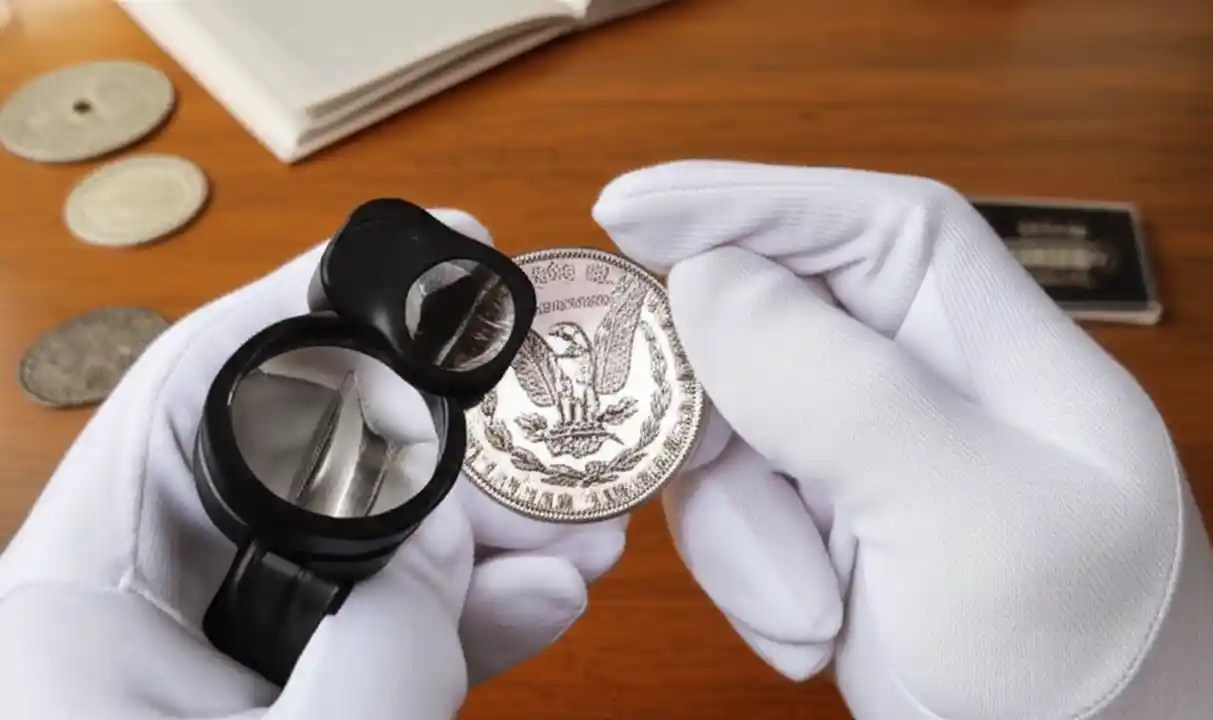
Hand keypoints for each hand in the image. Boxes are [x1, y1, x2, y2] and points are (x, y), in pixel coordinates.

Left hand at [0, 209, 625, 719]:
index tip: (427, 257)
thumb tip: (461, 529)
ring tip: (584, 515)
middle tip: (545, 403)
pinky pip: (383, 645)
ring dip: (481, 534)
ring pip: (364, 563)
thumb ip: (382, 650)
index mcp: (68, 607)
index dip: (305, 309)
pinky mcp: (287, 719)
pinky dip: (469, 618)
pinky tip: (549, 593)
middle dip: (438, 441)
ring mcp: (220, 675)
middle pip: (297, 473)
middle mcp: (138, 620)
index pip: (184, 401)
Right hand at [594, 161, 1212, 719]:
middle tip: (687, 468)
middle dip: (722, 420)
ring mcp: (866, 461)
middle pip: (767, 329)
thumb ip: (838, 389)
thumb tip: (706, 279)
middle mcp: (922, 385)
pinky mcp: (825, 530)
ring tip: (808, 610)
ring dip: (744, 531)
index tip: (625, 211)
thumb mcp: (965, 517)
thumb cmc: (1082, 655)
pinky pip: (733, 515)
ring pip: (731, 434)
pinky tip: (810, 634)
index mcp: (987, 342)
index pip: (863, 225)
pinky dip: (751, 575)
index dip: (744, 200)